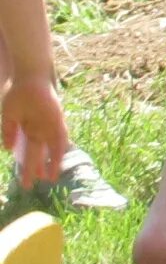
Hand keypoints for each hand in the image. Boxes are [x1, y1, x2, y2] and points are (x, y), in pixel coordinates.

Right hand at [2, 73, 65, 190]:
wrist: (29, 78)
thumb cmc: (18, 95)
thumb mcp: (9, 116)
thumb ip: (9, 132)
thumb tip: (7, 149)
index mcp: (28, 131)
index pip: (28, 153)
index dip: (27, 166)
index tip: (25, 181)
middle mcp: (40, 131)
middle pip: (40, 154)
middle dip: (37, 169)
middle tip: (34, 185)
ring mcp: (49, 125)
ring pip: (52, 148)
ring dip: (52, 162)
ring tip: (50, 178)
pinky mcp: (57, 119)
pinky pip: (61, 135)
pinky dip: (60, 147)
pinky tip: (60, 158)